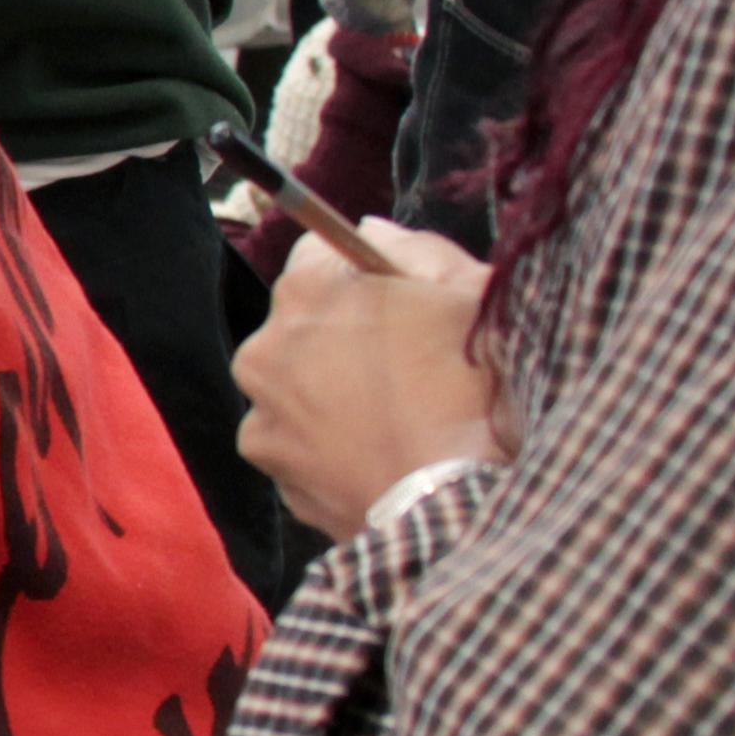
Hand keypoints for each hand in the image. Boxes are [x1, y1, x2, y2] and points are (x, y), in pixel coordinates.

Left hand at [237, 219, 502, 532]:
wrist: (454, 502)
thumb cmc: (474, 391)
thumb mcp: (474, 297)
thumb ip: (418, 252)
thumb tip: (371, 232)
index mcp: (307, 290)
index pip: (321, 252)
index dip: (365, 272)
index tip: (399, 296)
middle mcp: (263, 345)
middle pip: (303, 319)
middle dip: (346, 332)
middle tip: (409, 364)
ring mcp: (259, 409)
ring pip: (296, 381)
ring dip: (332, 389)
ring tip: (396, 416)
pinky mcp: (268, 464)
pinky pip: (296, 436)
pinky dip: (326, 440)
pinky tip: (376, 451)